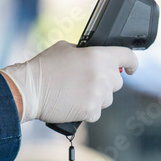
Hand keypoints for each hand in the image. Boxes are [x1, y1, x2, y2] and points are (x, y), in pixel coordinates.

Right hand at [0, 41, 137, 122]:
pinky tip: (72, 103)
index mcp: (98, 56)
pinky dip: (86, 110)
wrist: (29, 89)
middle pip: (117, 82)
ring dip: (96, 97)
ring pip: (108, 98)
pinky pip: (96, 112)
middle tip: (85, 82)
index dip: (132, 63)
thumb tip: (95, 57)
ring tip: (74, 93)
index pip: (127, 57)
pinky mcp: (92, 111)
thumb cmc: (44, 68)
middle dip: (105, 83)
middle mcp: (103, 75)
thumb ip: (86, 53)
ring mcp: (99, 94)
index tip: (131, 68)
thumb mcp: (66, 49)